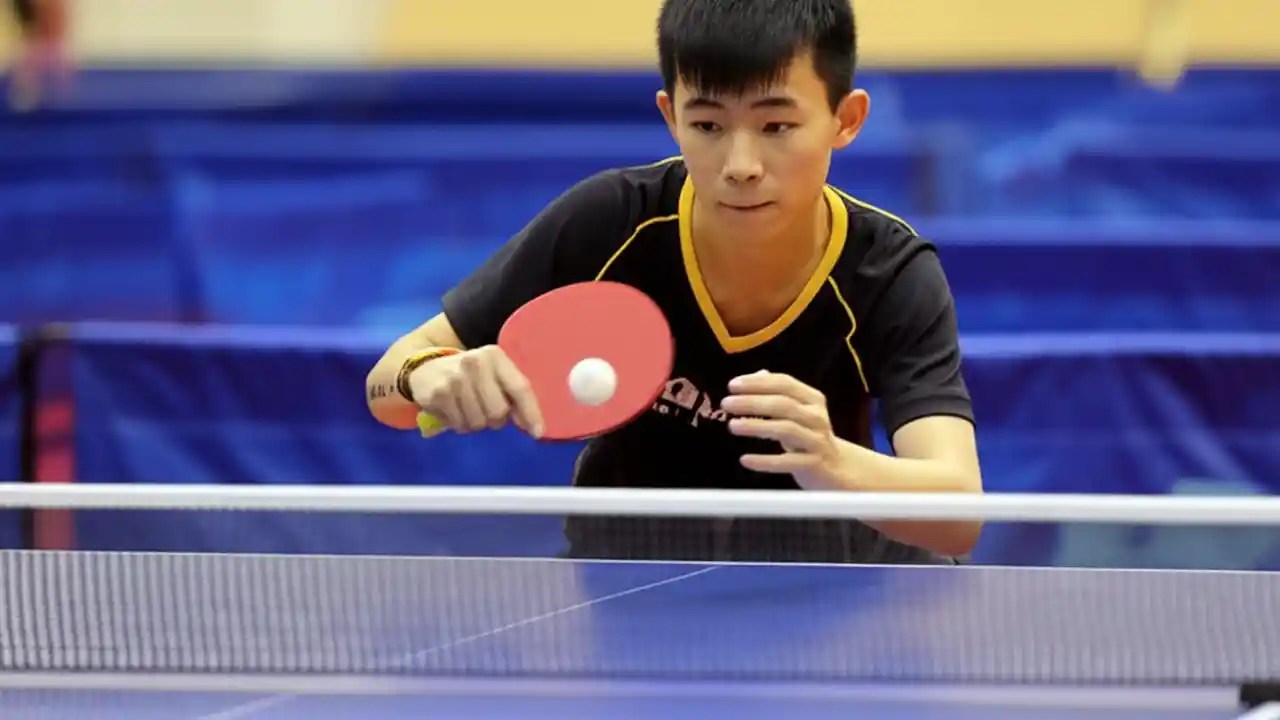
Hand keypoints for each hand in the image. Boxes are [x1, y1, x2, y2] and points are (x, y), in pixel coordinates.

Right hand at [408, 346, 544, 436]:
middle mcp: (475, 363)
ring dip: (476, 423)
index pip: (520, 387)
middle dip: (496, 420)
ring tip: (467, 407)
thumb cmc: (468, 374)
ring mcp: (455, 379)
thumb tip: (533, 427)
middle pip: (499, 412)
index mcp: (495, 356)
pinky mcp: (438, 394)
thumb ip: (513, 395)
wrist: (423, 368)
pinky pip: (460, 425)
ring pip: (479, 423)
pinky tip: (453, 409)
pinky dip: (459, 424)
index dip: (531, 413)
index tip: (537, 433)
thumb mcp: (492, 374)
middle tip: (485, 409)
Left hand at [722, 371, 842, 488]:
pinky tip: (745, 459)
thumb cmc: (807, 434)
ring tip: (732, 426)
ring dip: (756, 426)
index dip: (758, 383)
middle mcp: (817, 417)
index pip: (785, 383)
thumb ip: (776, 393)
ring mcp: (817, 440)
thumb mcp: (796, 411)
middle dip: (752, 402)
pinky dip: (765, 461)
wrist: (835, 467)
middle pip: (783, 405)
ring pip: (786, 429)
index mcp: (812, 399)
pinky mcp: (814, 464)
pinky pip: (787, 462)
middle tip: (727, 403)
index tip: (732, 385)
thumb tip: (755, 376)